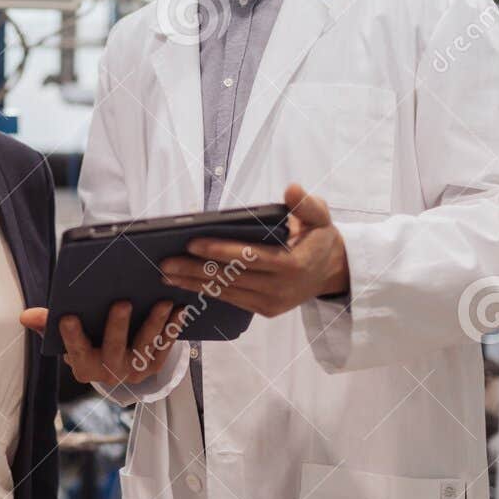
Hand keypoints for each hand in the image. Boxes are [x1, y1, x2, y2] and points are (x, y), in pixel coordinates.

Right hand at [20, 301, 187, 387]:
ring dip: (154, 325)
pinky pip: (165, 348)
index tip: (68, 317)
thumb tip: (26, 316)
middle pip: (113, 349)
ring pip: (144, 348)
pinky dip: (173, 330)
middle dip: (118, 326)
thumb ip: (48, 325)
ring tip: (162, 303)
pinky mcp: (153, 367)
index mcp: (83, 366)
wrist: (116, 368)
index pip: (75, 351)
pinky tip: (178, 311)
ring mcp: (133, 372)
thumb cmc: (89, 345)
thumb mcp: (68, 338)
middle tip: (122, 302)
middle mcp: (108, 373)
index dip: (71, 335)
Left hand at [158, 183, 349, 316]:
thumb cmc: (320, 239)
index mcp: (292, 264)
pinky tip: (185, 284)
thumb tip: (291, 189)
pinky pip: (231, 300)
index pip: (248, 257)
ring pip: (226, 292)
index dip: (219, 250)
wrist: (333, 272)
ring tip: (167, 274)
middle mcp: (280, 288)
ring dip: (194, 283)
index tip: (192, 243)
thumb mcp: (321, 217)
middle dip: (195, 270)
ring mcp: (271, 302)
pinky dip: (207, 291)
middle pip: (230, 277)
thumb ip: (305, 204)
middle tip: (165, 263)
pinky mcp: (265, 310)